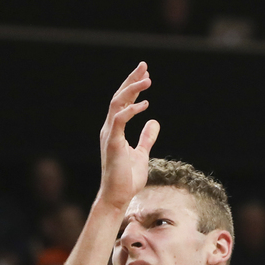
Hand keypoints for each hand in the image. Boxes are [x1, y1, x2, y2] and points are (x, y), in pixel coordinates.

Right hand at [98, 62, 159, 212]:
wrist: (117, 197)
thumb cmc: (127, 179)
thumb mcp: (141, 154)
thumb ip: (146, 138)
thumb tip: (154, 122)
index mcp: (115, 130)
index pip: (123, 102)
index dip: (133, 86)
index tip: (145, 73)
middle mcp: (110, 129)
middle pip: (118, 97)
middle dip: (131, 80)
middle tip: (145, 67)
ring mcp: (110, 136)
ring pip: (117, 104)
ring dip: (132, 90)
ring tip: (147, 80)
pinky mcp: (113, 144)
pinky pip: (119, 121)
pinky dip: (131, 110)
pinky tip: (145, 105)